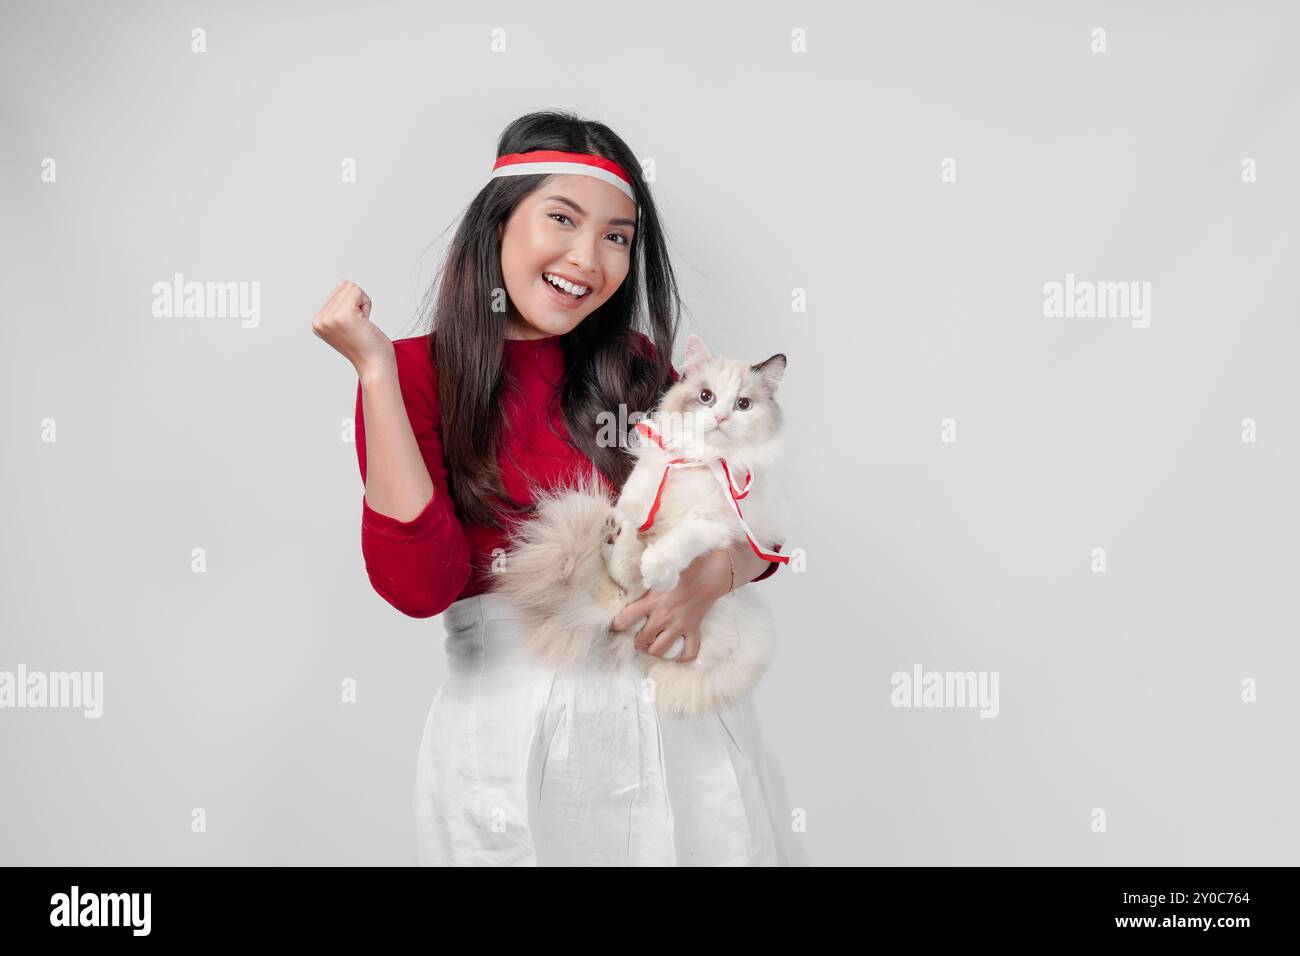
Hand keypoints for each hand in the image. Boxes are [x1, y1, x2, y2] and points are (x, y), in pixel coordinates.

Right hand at [311, 280, 393, 377]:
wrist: (374, 365)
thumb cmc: (367, 347)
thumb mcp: (348, 322)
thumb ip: (341, 303)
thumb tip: (342, 282)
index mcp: (318, 322)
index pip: (336, 293)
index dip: (352, 307)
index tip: (353, 327)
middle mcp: (319, 320)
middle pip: (343, 287)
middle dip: (357, 304)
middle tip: (359, 326)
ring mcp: (329, 317)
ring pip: (350, 288)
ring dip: (362, 305)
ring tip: (361, 325)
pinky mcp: (343, 315)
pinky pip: (358, 292)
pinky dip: (366, 305)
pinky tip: (365, 323)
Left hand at [609, 547, 732, 663]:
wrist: (713, 572)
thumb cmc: (688, 565)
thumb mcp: (663, 564)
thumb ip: (648, 567)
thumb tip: (633, 552)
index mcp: (653, 600)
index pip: (627, 617)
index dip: (618, 624)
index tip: (615, 626)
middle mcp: (663, 616)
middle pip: (642, 639)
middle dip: (636, 641)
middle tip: (635, 638)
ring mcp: (679, 625)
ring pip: (659, 649)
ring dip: (653, 650)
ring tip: (651, 646)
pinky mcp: (693, 629)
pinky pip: (689, 651)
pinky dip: (683, 657)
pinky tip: (677, 657)